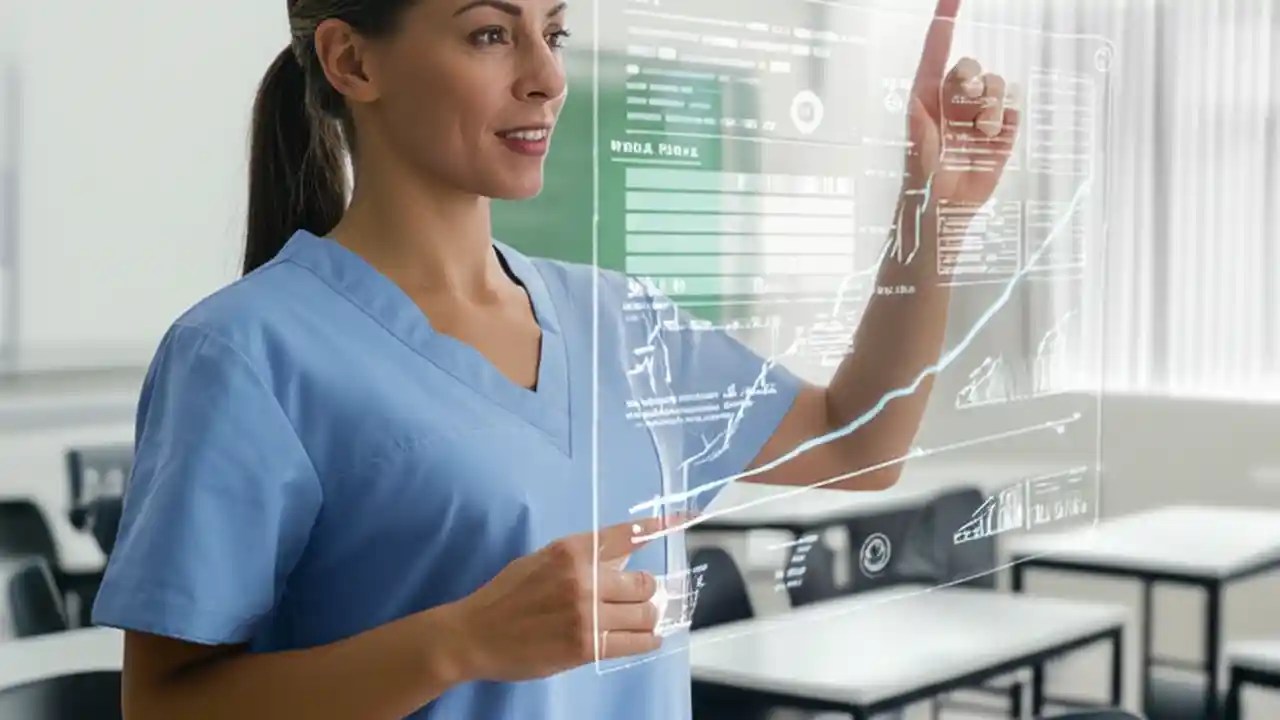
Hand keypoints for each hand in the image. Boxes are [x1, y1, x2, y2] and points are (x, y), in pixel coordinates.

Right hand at [451, 516, 677, 681]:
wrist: (474, 634)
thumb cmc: (507, 595)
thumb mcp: (543, 560)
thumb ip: (583, 557)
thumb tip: (624, 555)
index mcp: (572, 550)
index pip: (628, 534)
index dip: (663, 524)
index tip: (687, 517)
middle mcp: (583, 578)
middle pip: (645, 582)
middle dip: (648, 590)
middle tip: (641, 596)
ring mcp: (586, 614)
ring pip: (645, 614)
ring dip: (649, 617)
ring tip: (642, 619)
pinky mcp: (585, 647)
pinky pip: (634, 643)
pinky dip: (648, 641)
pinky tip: (647, 639)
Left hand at [904, 0, 1020, 206]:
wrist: (945, 208)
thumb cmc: (921, 177)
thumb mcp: (917, 147)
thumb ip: (921, 121)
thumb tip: (922, 94)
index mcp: (927, 94)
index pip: (937, 48)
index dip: (946, 19)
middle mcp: (953, 98)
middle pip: (972, 66)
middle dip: (971, 86)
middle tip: (961, 117)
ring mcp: (977, 113)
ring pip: (995, 85)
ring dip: (988, 109)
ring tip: (975, 136)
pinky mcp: (999, 130)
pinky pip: (1011, 110)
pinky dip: (1004, 123)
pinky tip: (990, 142)